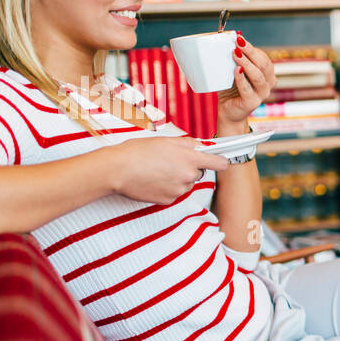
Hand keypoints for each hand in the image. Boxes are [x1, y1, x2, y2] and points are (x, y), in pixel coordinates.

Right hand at [109, 136, 229, 204]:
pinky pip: (174, 193)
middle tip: (171, 161)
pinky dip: (167, 188)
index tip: (221, 160)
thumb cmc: (137, 152)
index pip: (219, 163)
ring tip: (158, 170)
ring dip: (177, 178)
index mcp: (189, 159)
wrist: (118, 170)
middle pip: (199, 174)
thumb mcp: (165, 140)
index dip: (221, 161)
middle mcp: (187, 176)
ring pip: (186, 184)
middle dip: (190, 168)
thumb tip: (198, 145)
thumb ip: (186, 143)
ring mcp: (178, 190)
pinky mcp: (168, 200)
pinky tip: (153, 179)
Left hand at [216, 32, 276, 133]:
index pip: (263, 58)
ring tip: (235, 53)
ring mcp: (261, 94)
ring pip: (258, 76)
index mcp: (266, 74)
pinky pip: (248, 89)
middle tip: (238, 41)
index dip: (252, 48)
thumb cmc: (231, 89)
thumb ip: (233, 59)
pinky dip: (241, 78)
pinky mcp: (252, 103)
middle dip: (250, 51)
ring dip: (247, 63)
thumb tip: (223, 38)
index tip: (239, 38)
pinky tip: (236, 70)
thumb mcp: (233, 70)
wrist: (228, 111)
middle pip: (263, 64)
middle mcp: (268, 83)